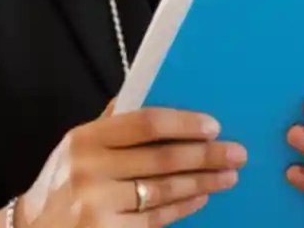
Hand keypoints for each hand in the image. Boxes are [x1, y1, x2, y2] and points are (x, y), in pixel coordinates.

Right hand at [12, 100, 246, 226]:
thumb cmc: (65, 180)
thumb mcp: (78, 145)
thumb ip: (114, 123)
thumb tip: (152, 88)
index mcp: (86, 138)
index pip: (145, 123)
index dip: (185, 123)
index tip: (214, 126)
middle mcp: (88, 170)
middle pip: (163, 159)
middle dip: (207, 156)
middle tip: (238, 153)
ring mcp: (96, 205)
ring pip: (164, 190)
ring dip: (203, 182)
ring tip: (229, 175)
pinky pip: (155, 218)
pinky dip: (183, 207)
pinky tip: (201, 197)